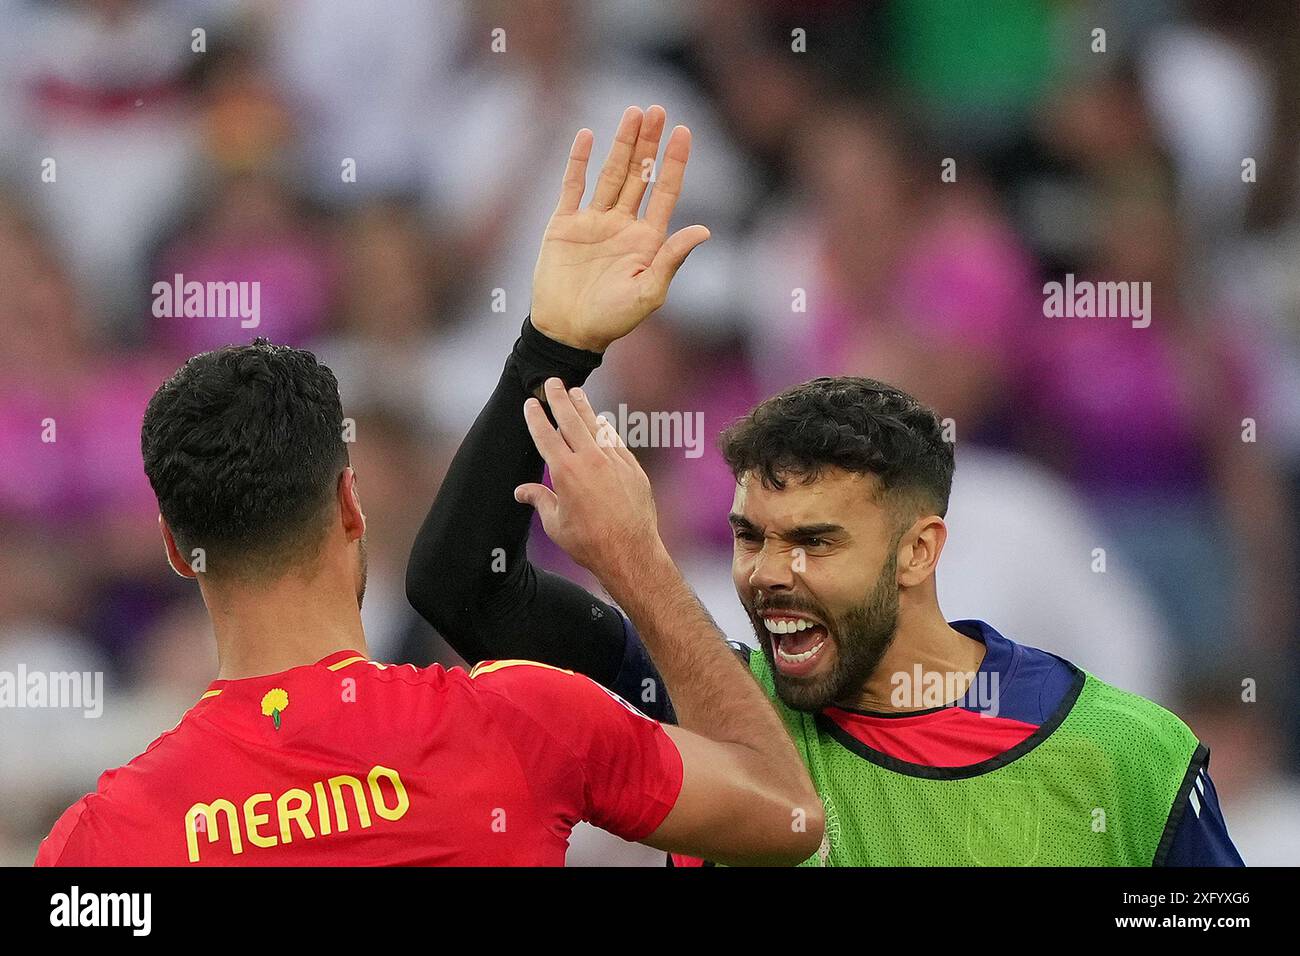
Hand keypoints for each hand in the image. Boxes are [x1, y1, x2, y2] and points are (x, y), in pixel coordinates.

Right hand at [515, 377, 663, 580]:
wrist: (630, 552)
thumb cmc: (589, 543)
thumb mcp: (556, 524)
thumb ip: (540, 500)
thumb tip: (522, 491)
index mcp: (565, 473)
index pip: (545, 436)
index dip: (536, 417)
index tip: (531, 403)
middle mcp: (589, 461)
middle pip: (571, 420)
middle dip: (559, 399)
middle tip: (552, 382)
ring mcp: (613, 461)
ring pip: (595, 426)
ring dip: (584, 408)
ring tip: (575, 392)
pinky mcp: (632, 468)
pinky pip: (615, 441)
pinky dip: (606, 429)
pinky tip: (601, 422)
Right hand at [530, 105, 710, 352]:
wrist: (567, 331)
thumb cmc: (611, 320)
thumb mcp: (649, 292)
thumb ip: (673, 259)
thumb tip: (704, 230)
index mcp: (646, 240)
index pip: (664, 191)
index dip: (674, 162)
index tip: (683, 132)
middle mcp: (622, 225)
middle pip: (639, 174)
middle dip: (649, 143)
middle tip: (657, 110)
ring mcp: (593, 222)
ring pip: (610, 174)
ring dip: (622, 144)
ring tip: (633, 113)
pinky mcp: (564, 224)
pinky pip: (573, 186)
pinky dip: (578, 161)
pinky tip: (586, 136)